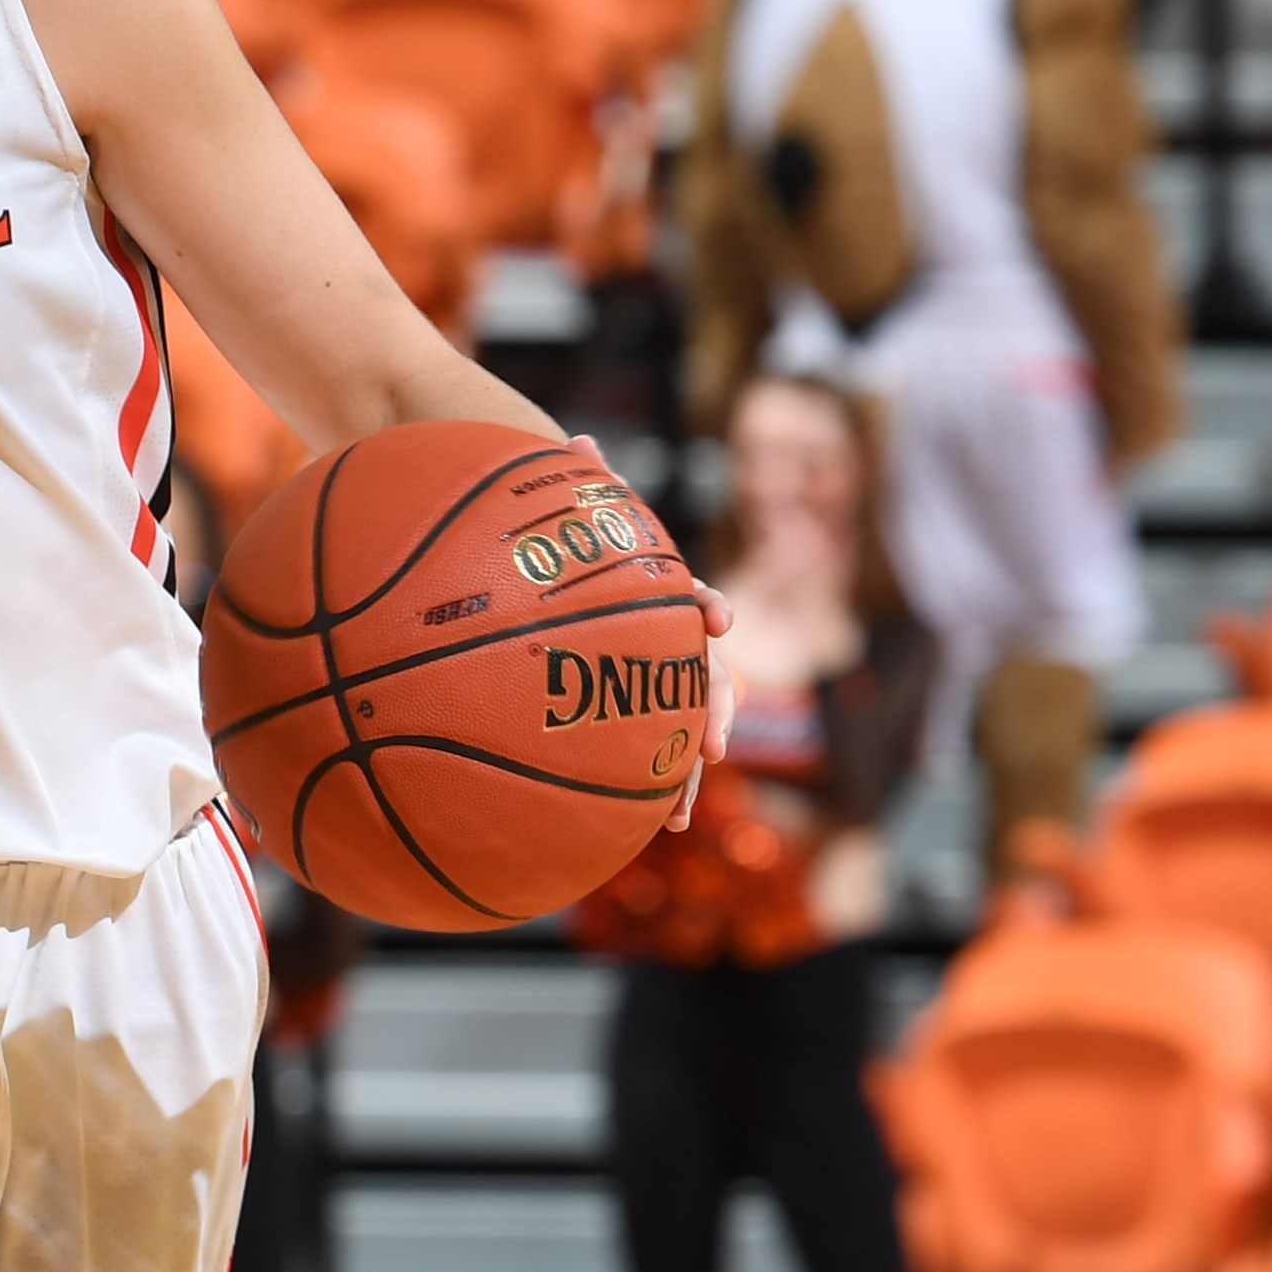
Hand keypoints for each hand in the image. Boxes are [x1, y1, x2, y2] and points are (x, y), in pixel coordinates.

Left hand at [568, 433, 734, 828]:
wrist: (556, 588)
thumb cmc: (568, 554)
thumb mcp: (573, 521)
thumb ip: (580, 484)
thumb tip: (582, 442)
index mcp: (659, 599)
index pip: (692, 598)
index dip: (705, 604)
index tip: (716, 618)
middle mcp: (670, 644)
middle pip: (707, 677)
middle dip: (714, 712)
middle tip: (711, 744)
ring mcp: (659, 684)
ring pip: (688, 729)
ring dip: (691, 772)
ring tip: (681, 813)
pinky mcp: (639, 720)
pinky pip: (657, 761)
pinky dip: (662, 794)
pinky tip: (659, 830)